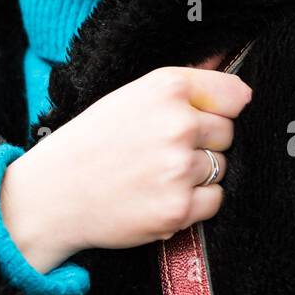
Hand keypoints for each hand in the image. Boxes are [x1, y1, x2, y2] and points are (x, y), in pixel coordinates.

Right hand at [0, 57, 251, 272]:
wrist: (55, 192)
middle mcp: (178, 124)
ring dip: (197, 173)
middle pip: (227, 133)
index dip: (221, 108)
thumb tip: (239, 86)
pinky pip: (214, 200)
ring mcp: (179, 168)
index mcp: (166, 88)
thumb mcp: (131, 96)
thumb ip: (182, 88)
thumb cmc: (92, 141)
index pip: (234, 94)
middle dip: (204, 142)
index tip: (206, 116)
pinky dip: (194, 202)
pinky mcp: (179, 208)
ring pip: (220, 167)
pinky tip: (160, 194)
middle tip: (163, 150)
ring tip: (156, 173)